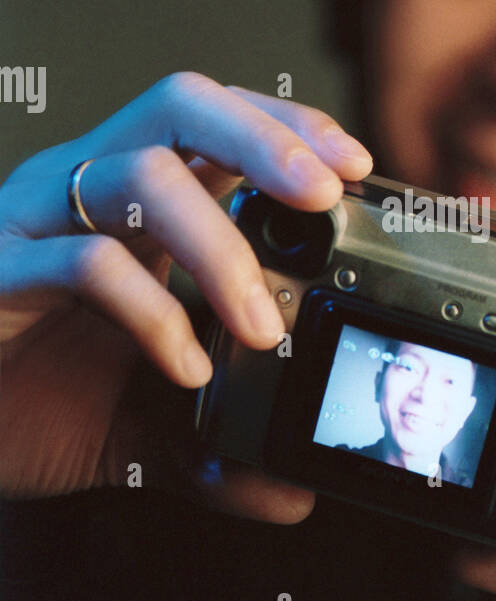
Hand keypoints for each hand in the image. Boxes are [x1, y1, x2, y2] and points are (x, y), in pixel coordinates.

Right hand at [0, 71, 371, 519]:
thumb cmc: (28, 403)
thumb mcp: (141, 428)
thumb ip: (214, 449)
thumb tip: (292, 494)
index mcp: (126, 202)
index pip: (214, 122)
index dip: (287, 126)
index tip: (358, 167)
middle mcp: (79, 189)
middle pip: (181, 106)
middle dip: (266, 139)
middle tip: (324, 197)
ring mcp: (32, 222)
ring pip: (141, 175)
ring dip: (222, 250)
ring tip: (264, 330)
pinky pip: (87, 261)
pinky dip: (154, 311)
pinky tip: (187, 369)